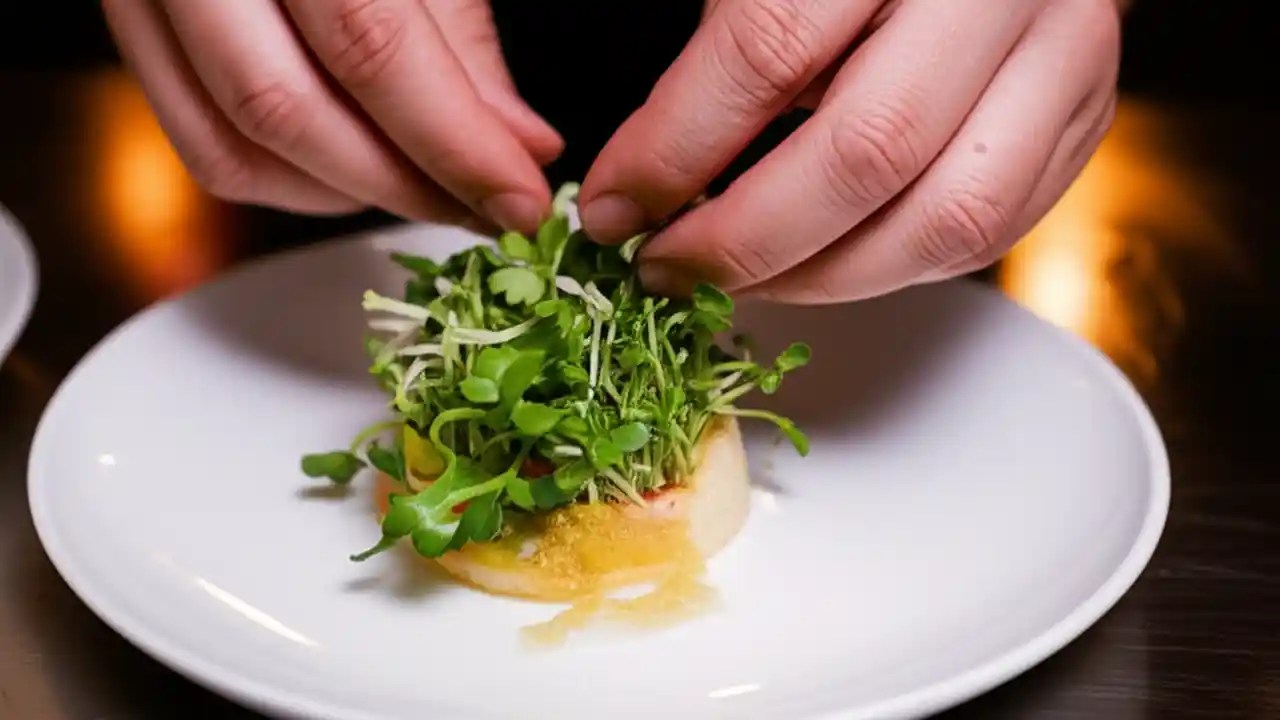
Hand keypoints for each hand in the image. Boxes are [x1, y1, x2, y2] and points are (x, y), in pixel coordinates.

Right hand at [101, 0, 561, 232]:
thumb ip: (459, 30)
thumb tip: (520, 143)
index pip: (366, 45)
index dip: (453, 142)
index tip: (520, 198)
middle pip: (285, 112)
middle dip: (404, 186)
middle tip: (485, 210)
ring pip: (234, 148)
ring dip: (351, 195)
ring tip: (435, 191)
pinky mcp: (132, 32)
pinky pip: (203, 145)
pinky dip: (294, 181)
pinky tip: (363, 173)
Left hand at [579, 0, 1120, 301]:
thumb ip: (720, 56)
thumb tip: (636, 186)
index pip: (766, 52)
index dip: (673, 150)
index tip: (612, 210)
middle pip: (864, 153)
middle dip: (743, 241)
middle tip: (668, 269)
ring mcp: (1063, 55)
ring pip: (943, 220)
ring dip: (818, 280)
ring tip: (739, 280)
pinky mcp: (1084, 117)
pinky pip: (989, 234)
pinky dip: (889, 269)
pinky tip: (820, 262)